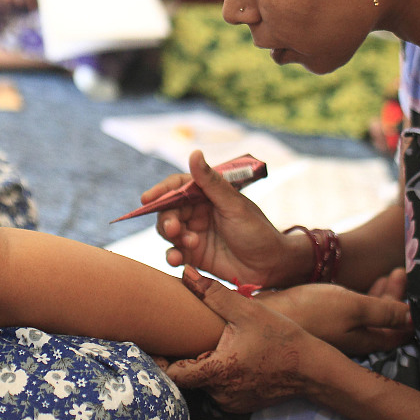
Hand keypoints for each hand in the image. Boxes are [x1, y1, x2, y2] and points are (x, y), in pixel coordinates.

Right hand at [148, 151, 294, 287]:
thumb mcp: (234, 205)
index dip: (161, 191)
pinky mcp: (193, 256)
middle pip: (169, 211)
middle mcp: (197, 212)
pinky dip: (172, 256)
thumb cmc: (257, 231)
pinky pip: (174, 253)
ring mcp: (194, 234)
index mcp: (207, 195)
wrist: (272, 266)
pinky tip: (177, 260)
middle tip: (173, 228)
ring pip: (168, 231)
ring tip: (189, 244)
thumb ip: (211, 183)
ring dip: (171, 237)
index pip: (178, 187)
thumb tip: (194, 152)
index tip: (147, 198)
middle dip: (167, 219)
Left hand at [165, 267, 358, 412]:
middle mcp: (222, 393)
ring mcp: (232, 401)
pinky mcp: (242, 404)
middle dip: (183, 359)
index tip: (155, 345)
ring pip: (204, 385)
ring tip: (208, 345)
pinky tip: (227, 356)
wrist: (312, 367)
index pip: (173, 375)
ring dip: (202, 367)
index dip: (160, 361)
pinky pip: (219, 390)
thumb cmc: (280, 337)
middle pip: (187, 379)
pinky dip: (218, 375)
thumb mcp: (246, 310)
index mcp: (218, 371)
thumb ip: (212, 293)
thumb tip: (186, 272)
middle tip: (181, 338)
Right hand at [253, 276, 410, 355]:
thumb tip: (413, 318)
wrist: (264, 315)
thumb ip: (384, 312)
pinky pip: (349, 312)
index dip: (410, 312)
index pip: (399, 331)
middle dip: (395, 298)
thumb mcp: (354, 307)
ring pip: (366, 316)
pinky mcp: (320, 322)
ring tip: (383, 275)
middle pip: (384, 322)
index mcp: (366, 339)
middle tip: (397, 272)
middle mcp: (353, 339)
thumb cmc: (310, 311)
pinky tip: (352, 287)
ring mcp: (336, 331)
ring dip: (378, 296)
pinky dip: (359, 298)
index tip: (410, 286)